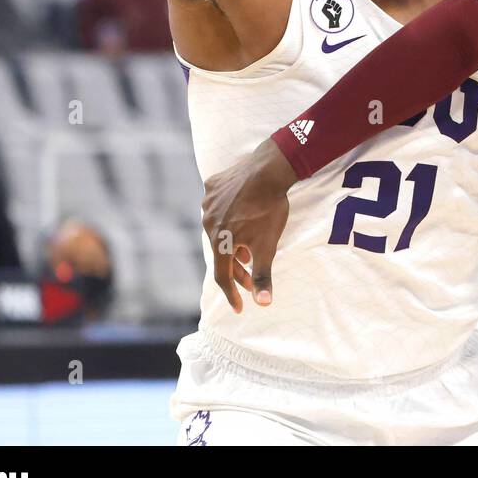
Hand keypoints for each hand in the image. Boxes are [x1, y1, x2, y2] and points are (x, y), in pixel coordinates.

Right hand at [202, 137, 297, 311]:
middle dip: (237, 269)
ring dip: (232, 242)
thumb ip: (263, 275)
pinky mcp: (212, 186)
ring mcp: (208, 202)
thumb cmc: (269, 209)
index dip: (232, 293)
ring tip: (247, 249)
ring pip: (218, 228)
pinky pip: (218, 206)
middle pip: (221, 252)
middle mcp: (208, 223)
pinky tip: (238, 216)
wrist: (269, 170)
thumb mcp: (267, 245)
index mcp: (220, 241)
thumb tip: (263, 304)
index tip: (239, 307)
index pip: (223, 276)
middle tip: (251, 280)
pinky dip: (228, 216)